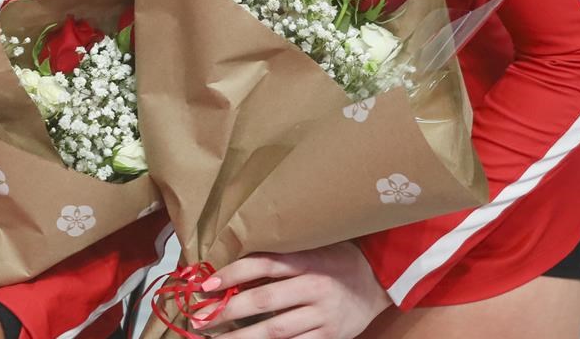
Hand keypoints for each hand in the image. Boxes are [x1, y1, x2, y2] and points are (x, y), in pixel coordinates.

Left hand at [198, 242, 389, 338]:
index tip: (206, 285)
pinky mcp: (330, 336)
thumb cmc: (336, 260)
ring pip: (276, 330)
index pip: (263, 264)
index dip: (232, 274)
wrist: (378, 281)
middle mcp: (315, 288)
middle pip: (265, 301)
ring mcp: (323, 316)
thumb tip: (231, 269)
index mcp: (307, 261)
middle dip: (228, 311)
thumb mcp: (310, 249)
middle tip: (200, 319)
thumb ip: (278, 258)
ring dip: (242, 337)